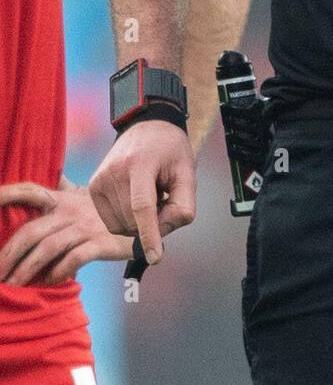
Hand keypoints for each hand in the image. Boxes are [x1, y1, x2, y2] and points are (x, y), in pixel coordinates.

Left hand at [0, 175, 133, 284]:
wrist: (141, 217)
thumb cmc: (102, 209)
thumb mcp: (80, 195)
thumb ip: (60, 188)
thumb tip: (47, 176)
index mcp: (61, 198)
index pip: (29, 191)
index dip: (7, 193)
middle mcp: (70, 211)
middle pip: (31, 231)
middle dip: (9, 255)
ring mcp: (85, 227)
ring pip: (48, 248)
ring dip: (26, 270)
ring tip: (13, 286)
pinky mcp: (100, 243)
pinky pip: (73, 260)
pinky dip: (57, 273)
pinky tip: (48, 282)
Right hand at [88, 119, 195, 264]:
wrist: (147, 127)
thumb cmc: (171, 151)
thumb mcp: (188, 174)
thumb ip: (182, 207)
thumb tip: (162, 235)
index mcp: (141, 163)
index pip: (142, 206)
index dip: (150, 234)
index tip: (155, 257)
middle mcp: (115, 171)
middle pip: (133, 220)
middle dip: (152, 224)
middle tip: (163, 202)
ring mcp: (100, 179)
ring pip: (120, 226)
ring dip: (138, 223)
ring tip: (149, 196)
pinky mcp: (92, 187)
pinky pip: (110, 221)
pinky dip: (125, 220)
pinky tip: (134, 199)